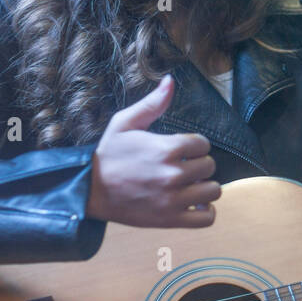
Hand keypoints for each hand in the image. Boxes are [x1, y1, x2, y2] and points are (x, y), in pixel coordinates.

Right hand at [86, 73, 219, 227]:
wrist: (87, 190)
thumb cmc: (108, 155)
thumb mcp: (125, 122)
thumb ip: (152, 103)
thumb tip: (170, 81)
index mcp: (165, 148)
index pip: (203, 144)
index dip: (194, 145)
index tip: (182, 150)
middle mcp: (173, 174)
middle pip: (209, 166)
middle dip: (198, 164)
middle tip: (182, 167)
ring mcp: (172, 199)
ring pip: (213, 191)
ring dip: (204, 187)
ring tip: (189, 185)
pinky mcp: (169, 219)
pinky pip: (206, 218)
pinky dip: (205, 211)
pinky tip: (194, 203)